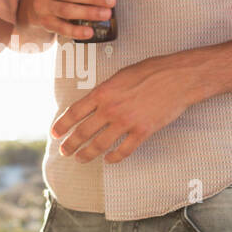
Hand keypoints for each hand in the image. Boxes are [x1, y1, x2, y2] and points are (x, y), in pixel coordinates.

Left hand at [51, 56, 198, 162]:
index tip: (55, 133)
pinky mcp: (143, 131)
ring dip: (88, 154)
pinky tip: (108, 160)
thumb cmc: (149, 72)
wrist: (176, 78)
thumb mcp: (119, 76)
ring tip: (80, 159)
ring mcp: (126, 122)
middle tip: (64, 152)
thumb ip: (104, 91)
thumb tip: (93, 103)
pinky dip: (114, 157)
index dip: (62, 125)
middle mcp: (110, 109)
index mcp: (102, 93)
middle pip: (83, 132)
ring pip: (100, 144)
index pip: (74, 112)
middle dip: (71, 144)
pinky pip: (124, 150)